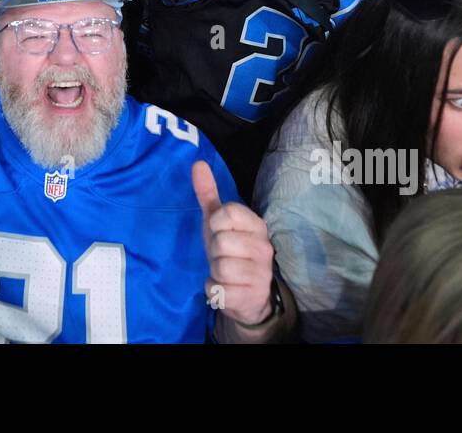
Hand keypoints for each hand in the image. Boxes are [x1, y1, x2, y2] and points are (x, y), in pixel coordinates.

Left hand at [193, 161, 274, 327]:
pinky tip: (226, 288)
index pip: (228, 213)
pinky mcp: (252, 297)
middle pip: (221, 242)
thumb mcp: (217, 222)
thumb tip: (197, 163)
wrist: (247, 294)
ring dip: (215, 272)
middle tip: (222, 256)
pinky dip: (215, 290)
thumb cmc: (230, 251)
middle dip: (214, 251)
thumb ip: (208, 193)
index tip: (221, 231)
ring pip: (220, 267)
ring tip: (225, 273)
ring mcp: (261, 274)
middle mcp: (264, 248)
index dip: (216, 223)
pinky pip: (218, 290)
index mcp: (257, 225)